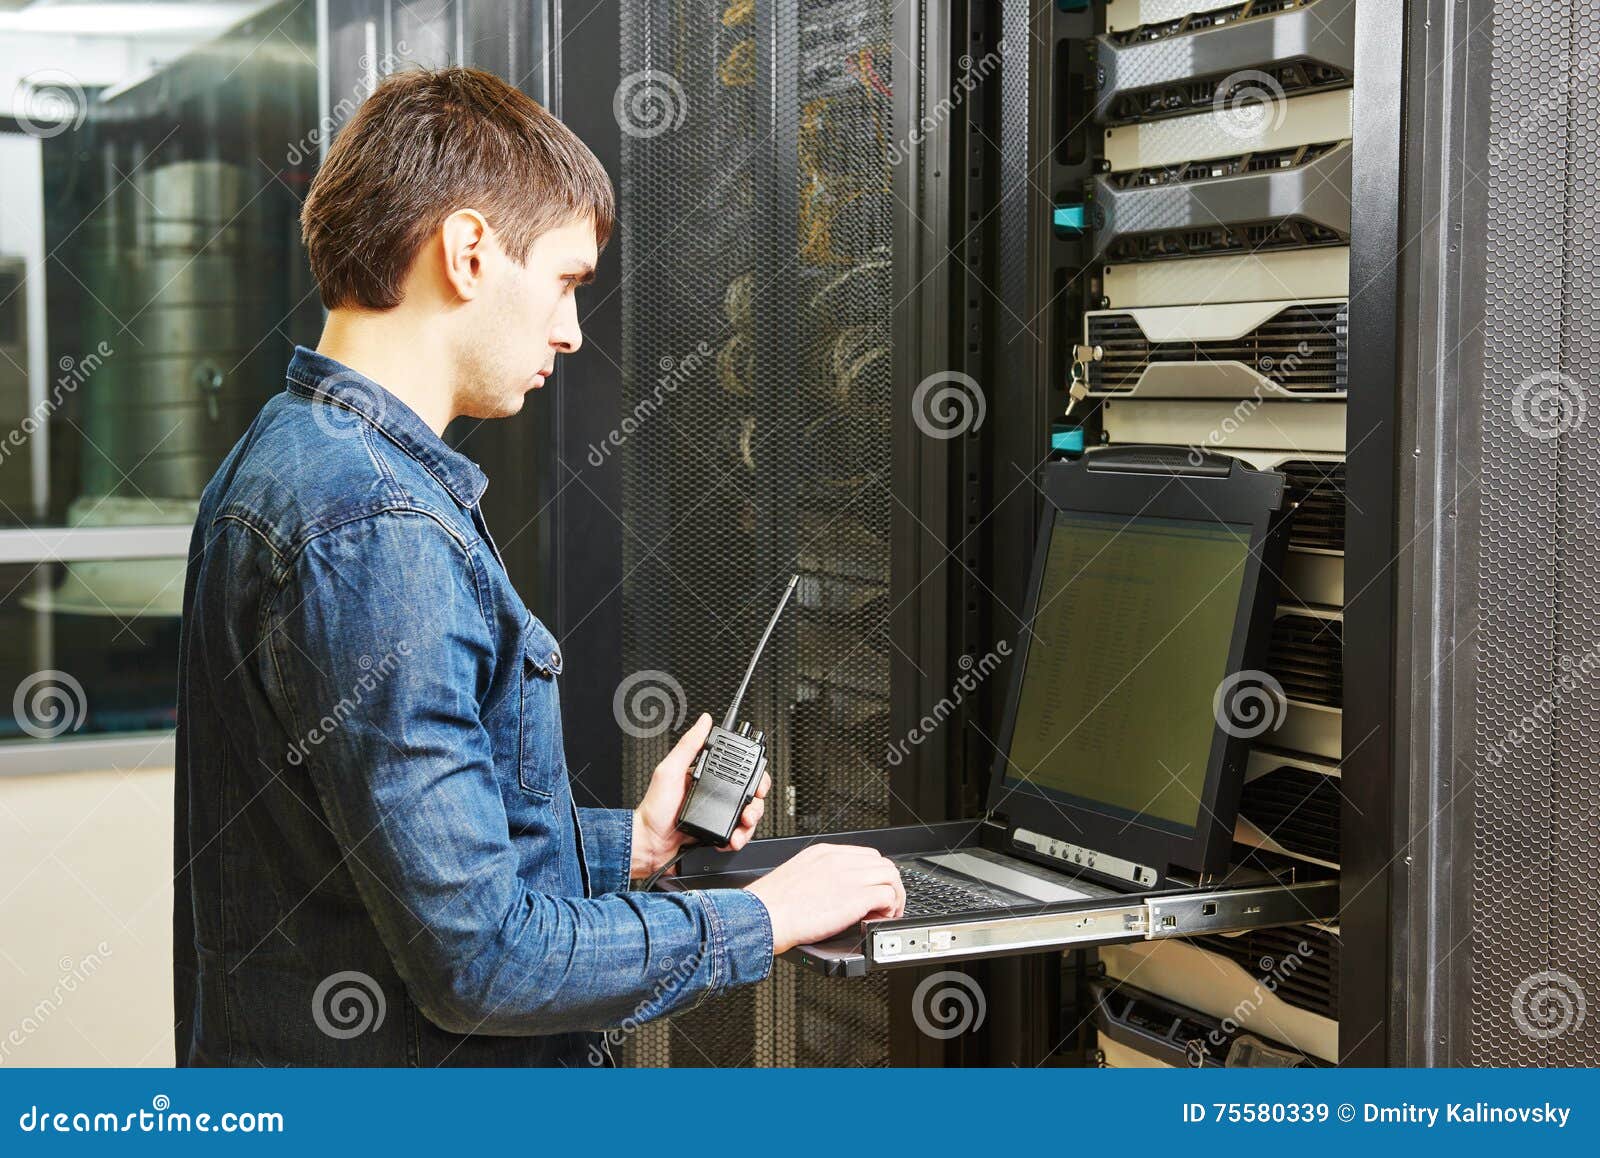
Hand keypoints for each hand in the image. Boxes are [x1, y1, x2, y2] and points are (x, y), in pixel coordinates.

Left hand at [631, 712, 770, 878]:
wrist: (649, 843)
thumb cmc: (654, 808)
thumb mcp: (669, 770)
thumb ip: (688, 745)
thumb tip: (703, 721)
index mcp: (705, 776)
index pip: (738, 770)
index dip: (754, 776)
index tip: (757, 784)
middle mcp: (713, 794)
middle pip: (749, 796)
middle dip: (756, 804)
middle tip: (750, 810)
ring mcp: (716, 814)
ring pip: (747, 816)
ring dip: (750, 823)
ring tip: (742, 826)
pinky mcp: (716, 833)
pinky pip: (737, 834)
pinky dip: (739, 837)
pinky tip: (732, 838)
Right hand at [744, 844, 904, 953]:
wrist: (762, 916)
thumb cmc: (770, 906)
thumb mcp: (794, 878)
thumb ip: (817, 878)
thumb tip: (830, 892)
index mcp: (822, 853)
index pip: (862, 854)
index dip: (872, 874)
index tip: (871, 889)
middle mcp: (838, 859)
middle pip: (881, 862)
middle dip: (887, 884)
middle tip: (883, 904)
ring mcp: (849, 875)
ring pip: (890, 875)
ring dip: (893, 896)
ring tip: (885, 913)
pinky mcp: (857, 896)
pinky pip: (888, 895)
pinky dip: (890, 908)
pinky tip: (879, 918)